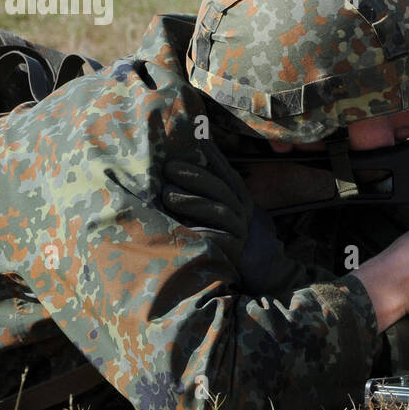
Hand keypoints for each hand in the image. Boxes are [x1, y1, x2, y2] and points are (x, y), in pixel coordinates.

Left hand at [161, 150, 251, 264]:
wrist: (229, 272)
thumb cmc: (210, 234)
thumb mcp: (209, 207)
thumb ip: (201, 189)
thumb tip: (178, 158)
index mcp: (238, 197)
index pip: (226, 172)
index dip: (213, 154)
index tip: (197, 136)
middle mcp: (242, 212)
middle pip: (221, 188)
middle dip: (194, 175)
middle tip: (168, 167)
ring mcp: (239, 231)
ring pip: (219, 210)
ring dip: (192, 200)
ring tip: (166, 193)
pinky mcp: (232, 251)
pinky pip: (215, 237)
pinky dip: (197, 229)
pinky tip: (178, 224)